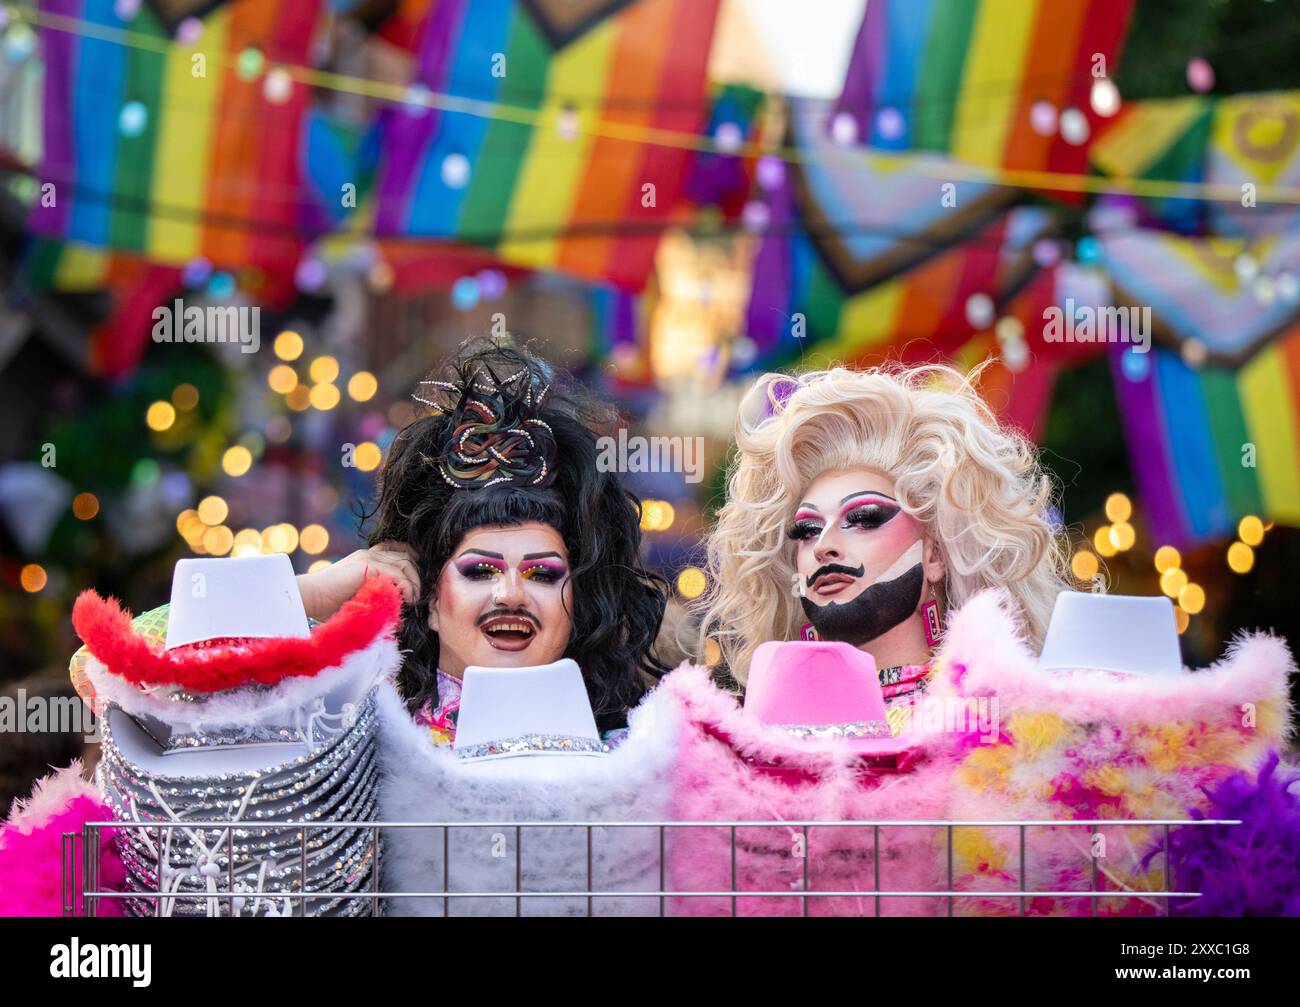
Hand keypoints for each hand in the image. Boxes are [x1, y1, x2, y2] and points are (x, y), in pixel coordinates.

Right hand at [296, 541, 419, 622]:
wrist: (308, 598)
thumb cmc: (329, 604)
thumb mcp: (360, 596)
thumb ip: (378, 596)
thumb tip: (399, 611)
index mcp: (368, 557)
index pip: (401, 552)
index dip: (415, 565)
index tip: (420, 585)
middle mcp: (370, 553)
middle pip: (407, 556)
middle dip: (419, 575)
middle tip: (422, 595)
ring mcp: (368, 557)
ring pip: (405, 564)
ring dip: (415, 583)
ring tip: (415, 600)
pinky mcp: (366, 565)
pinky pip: (396, 574)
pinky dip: (407, 587)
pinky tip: (408, 600)